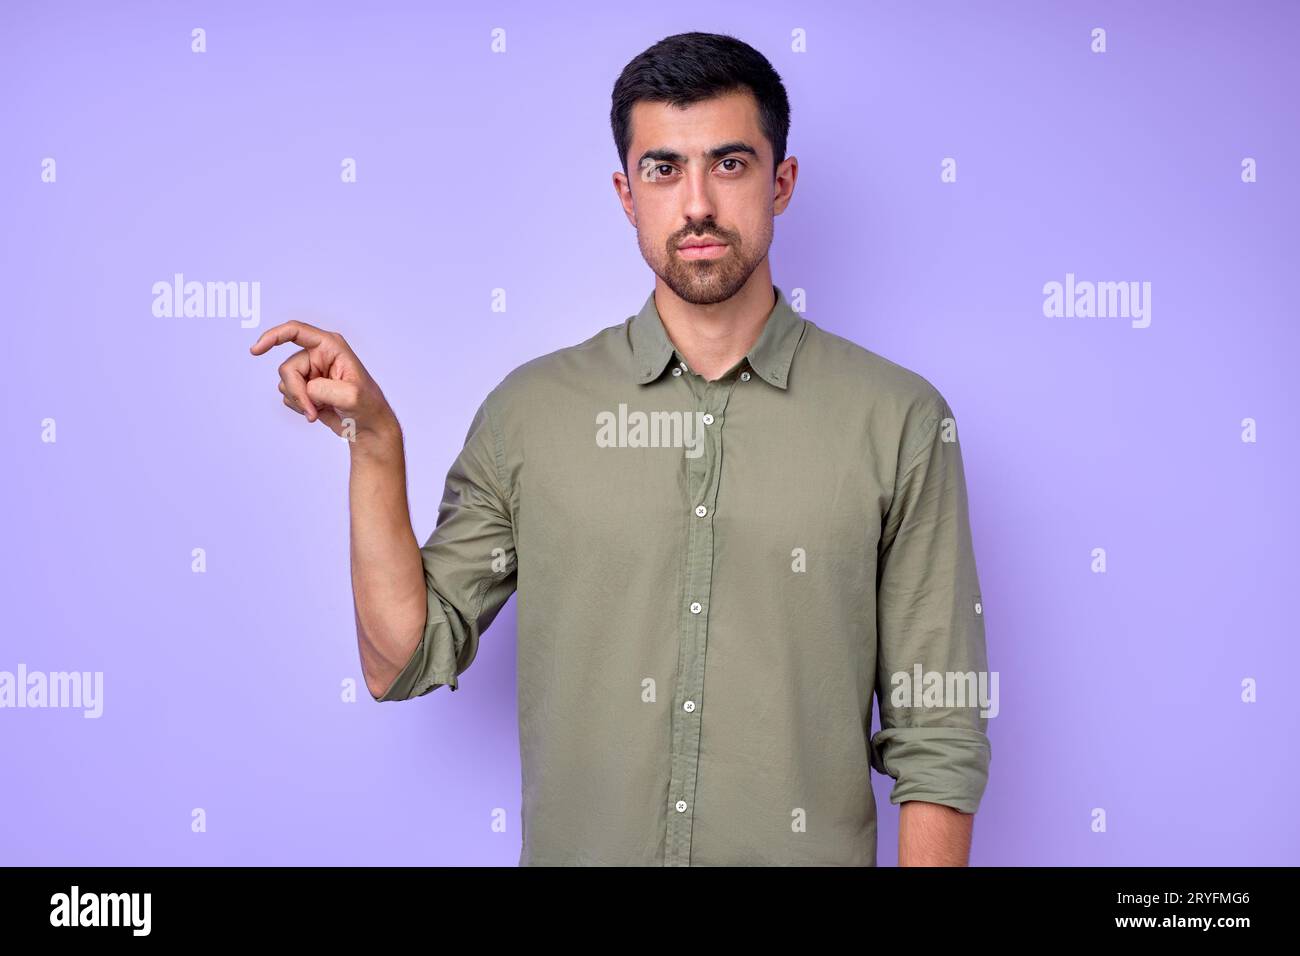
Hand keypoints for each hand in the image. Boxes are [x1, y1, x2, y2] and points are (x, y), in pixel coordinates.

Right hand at [249, 320, 395, 438]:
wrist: (368, 427)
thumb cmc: (368, 406)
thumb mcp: (352, 397)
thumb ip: (325, 388)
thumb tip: (306, 388)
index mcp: (330, 346)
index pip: (295, 331)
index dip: (273, 337)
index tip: (256, 351)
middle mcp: (317, 355)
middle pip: (287, 368)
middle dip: (296, 392)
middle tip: (313, 409)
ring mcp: (310, 372)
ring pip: (284, 383)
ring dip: (299, 401)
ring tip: (321, 409)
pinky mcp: (305, 388)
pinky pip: (287, 395)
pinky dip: (299, 407)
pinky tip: (317, 411)